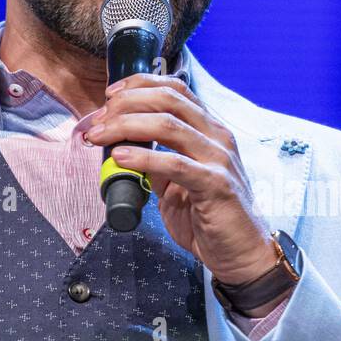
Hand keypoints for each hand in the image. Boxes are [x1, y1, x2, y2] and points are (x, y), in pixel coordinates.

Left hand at [85, 74, 277, 287]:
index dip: (139, 85)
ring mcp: (219, 159)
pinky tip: (121, 157)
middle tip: (98, 120)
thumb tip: (121, 148)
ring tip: (100, 136)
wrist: (242, 254)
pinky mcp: (216, 185)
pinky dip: (143, 157)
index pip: (175, 89)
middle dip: (126, 103)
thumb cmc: (211, 217)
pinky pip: (175, 163)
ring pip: (168, 125)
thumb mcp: (178, 181)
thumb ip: (156, 162)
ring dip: (125, 126)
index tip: (110, 96)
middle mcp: (218, 137)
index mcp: (210, 129)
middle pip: (167, 100)